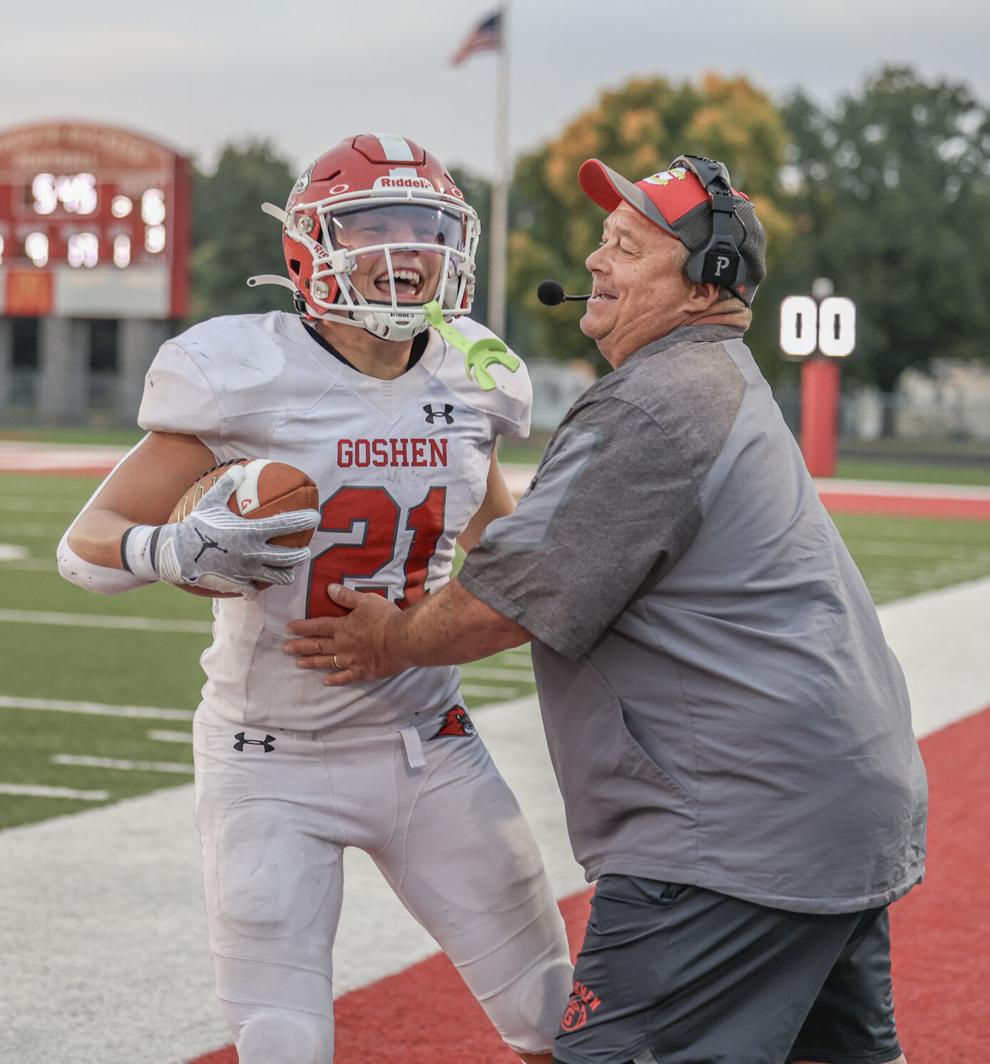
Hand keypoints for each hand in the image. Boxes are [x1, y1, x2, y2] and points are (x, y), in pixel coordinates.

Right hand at [154, 465, 320, 594]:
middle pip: (290, 558)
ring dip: (287, 573)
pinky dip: (258, 587)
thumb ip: (227, 485)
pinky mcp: (238, 584)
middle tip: (306, 550)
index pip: (286, 525)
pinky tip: (257, 585)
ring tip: (289, 570)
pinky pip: (255, 589)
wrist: (176, 554)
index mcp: (251, 532)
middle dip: (302, 555)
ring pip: (278, 577)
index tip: (316, 517)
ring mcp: (247, 571)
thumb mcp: (210, 502)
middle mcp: (254, 553)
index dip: (303, 520)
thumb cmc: (194, 526)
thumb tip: (240, 468)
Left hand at [283, 584, 408, 684]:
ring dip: (311, 662)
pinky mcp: (362, 672)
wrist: (402, 640)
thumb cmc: (385, 618)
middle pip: (317, 645)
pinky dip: (334, 680)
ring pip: (326, 662)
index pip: (318, 626)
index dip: (302, 627)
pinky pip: (345, 678)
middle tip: (285, 649)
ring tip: (298, 664)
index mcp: (342, 627)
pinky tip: (325, 681)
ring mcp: (351, 660)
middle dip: (300, 646)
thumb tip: (329, 588)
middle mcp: (342, 645)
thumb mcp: (366, 601)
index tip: (288, 628)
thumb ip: (347, 596)